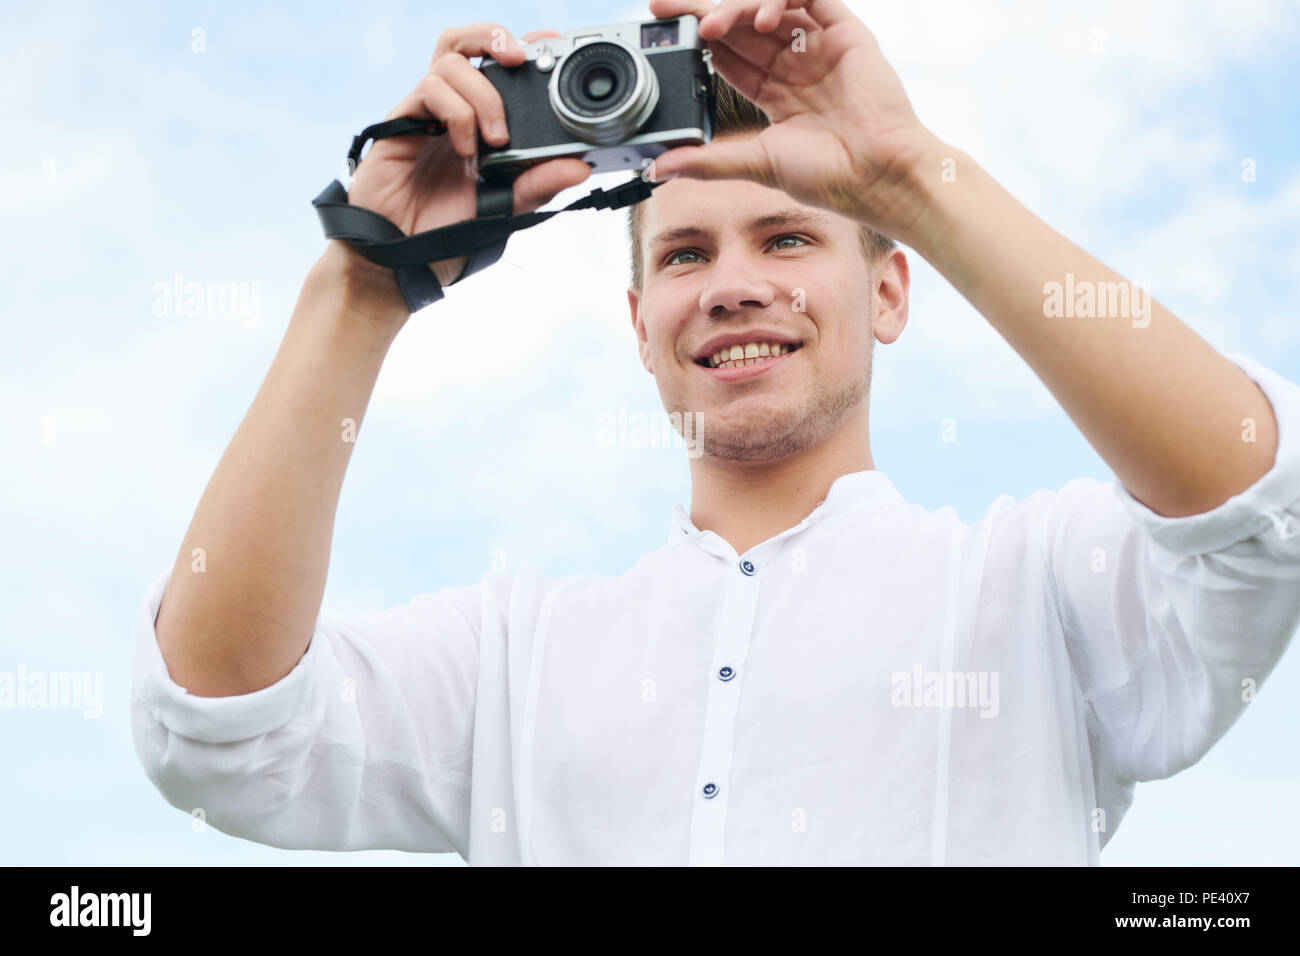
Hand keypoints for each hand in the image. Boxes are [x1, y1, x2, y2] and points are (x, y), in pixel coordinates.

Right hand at [339, 24, 593, 300]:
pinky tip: (466, 150)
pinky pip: (430, 90)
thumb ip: (539, 184)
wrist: (403, 257)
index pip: (497, 65)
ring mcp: (423, 114)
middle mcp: (450, 108)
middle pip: (466, 42)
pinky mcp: (400, 124)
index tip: (553, 44)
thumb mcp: (506, 207)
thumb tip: (581, 167)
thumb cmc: (446, 231)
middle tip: (520, 61)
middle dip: (495, 38)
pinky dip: (458, 114)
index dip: (524, 46)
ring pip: (451, 62)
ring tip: (496, 140)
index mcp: (477, 120)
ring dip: (483, 96)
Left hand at [647, 0, 936, 240]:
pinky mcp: (845, 31)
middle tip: (664, 8)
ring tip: (709, 27)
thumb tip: (658, 169)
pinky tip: (762, 20)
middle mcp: (797, 65)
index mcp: (777, 94)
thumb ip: (706, 161)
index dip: (696, 42)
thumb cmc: (829, 177)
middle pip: (741, 25)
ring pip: (768, 5)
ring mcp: (820, 46)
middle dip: (702, 13)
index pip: (728, 55)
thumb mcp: (755, 163)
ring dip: (734, 8)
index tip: (662, 34)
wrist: (877, 175)